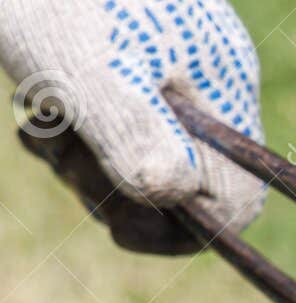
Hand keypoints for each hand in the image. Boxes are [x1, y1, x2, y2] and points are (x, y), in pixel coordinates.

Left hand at [0, 0, 264, 246]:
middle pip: (186, 185)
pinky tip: (40, 109)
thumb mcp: (85, 72)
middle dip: (120, 190)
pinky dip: (80, 132)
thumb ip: (134, 136)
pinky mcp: (139, 60)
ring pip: (148, 156)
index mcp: (220, 91)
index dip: (182, 230)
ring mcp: (177, 72)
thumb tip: (173, 198)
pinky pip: (125, 123)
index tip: (119, 225)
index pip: (236, 201)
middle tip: (62, 157)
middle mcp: (212, 85)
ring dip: (89, 161)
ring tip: (42, 123)